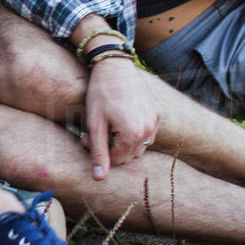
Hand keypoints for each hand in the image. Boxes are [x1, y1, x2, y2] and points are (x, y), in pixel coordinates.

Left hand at [80, 57, 160, 179]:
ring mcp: (156, 120)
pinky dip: (135, 132)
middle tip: (96, 132)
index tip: (86, 138)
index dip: (100, 151)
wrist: (115, 67)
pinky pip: (148, 132)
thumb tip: (99, 178)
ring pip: (140, 146)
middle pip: (129, 155)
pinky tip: (122, 118)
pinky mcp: (158, 112)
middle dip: (111, 148)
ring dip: (124, 142)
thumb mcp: (95, 123)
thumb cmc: (101, 93)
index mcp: (133, 134)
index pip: (117, 160)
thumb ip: (98, 152)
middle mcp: (149, 130)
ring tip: (109, 126)